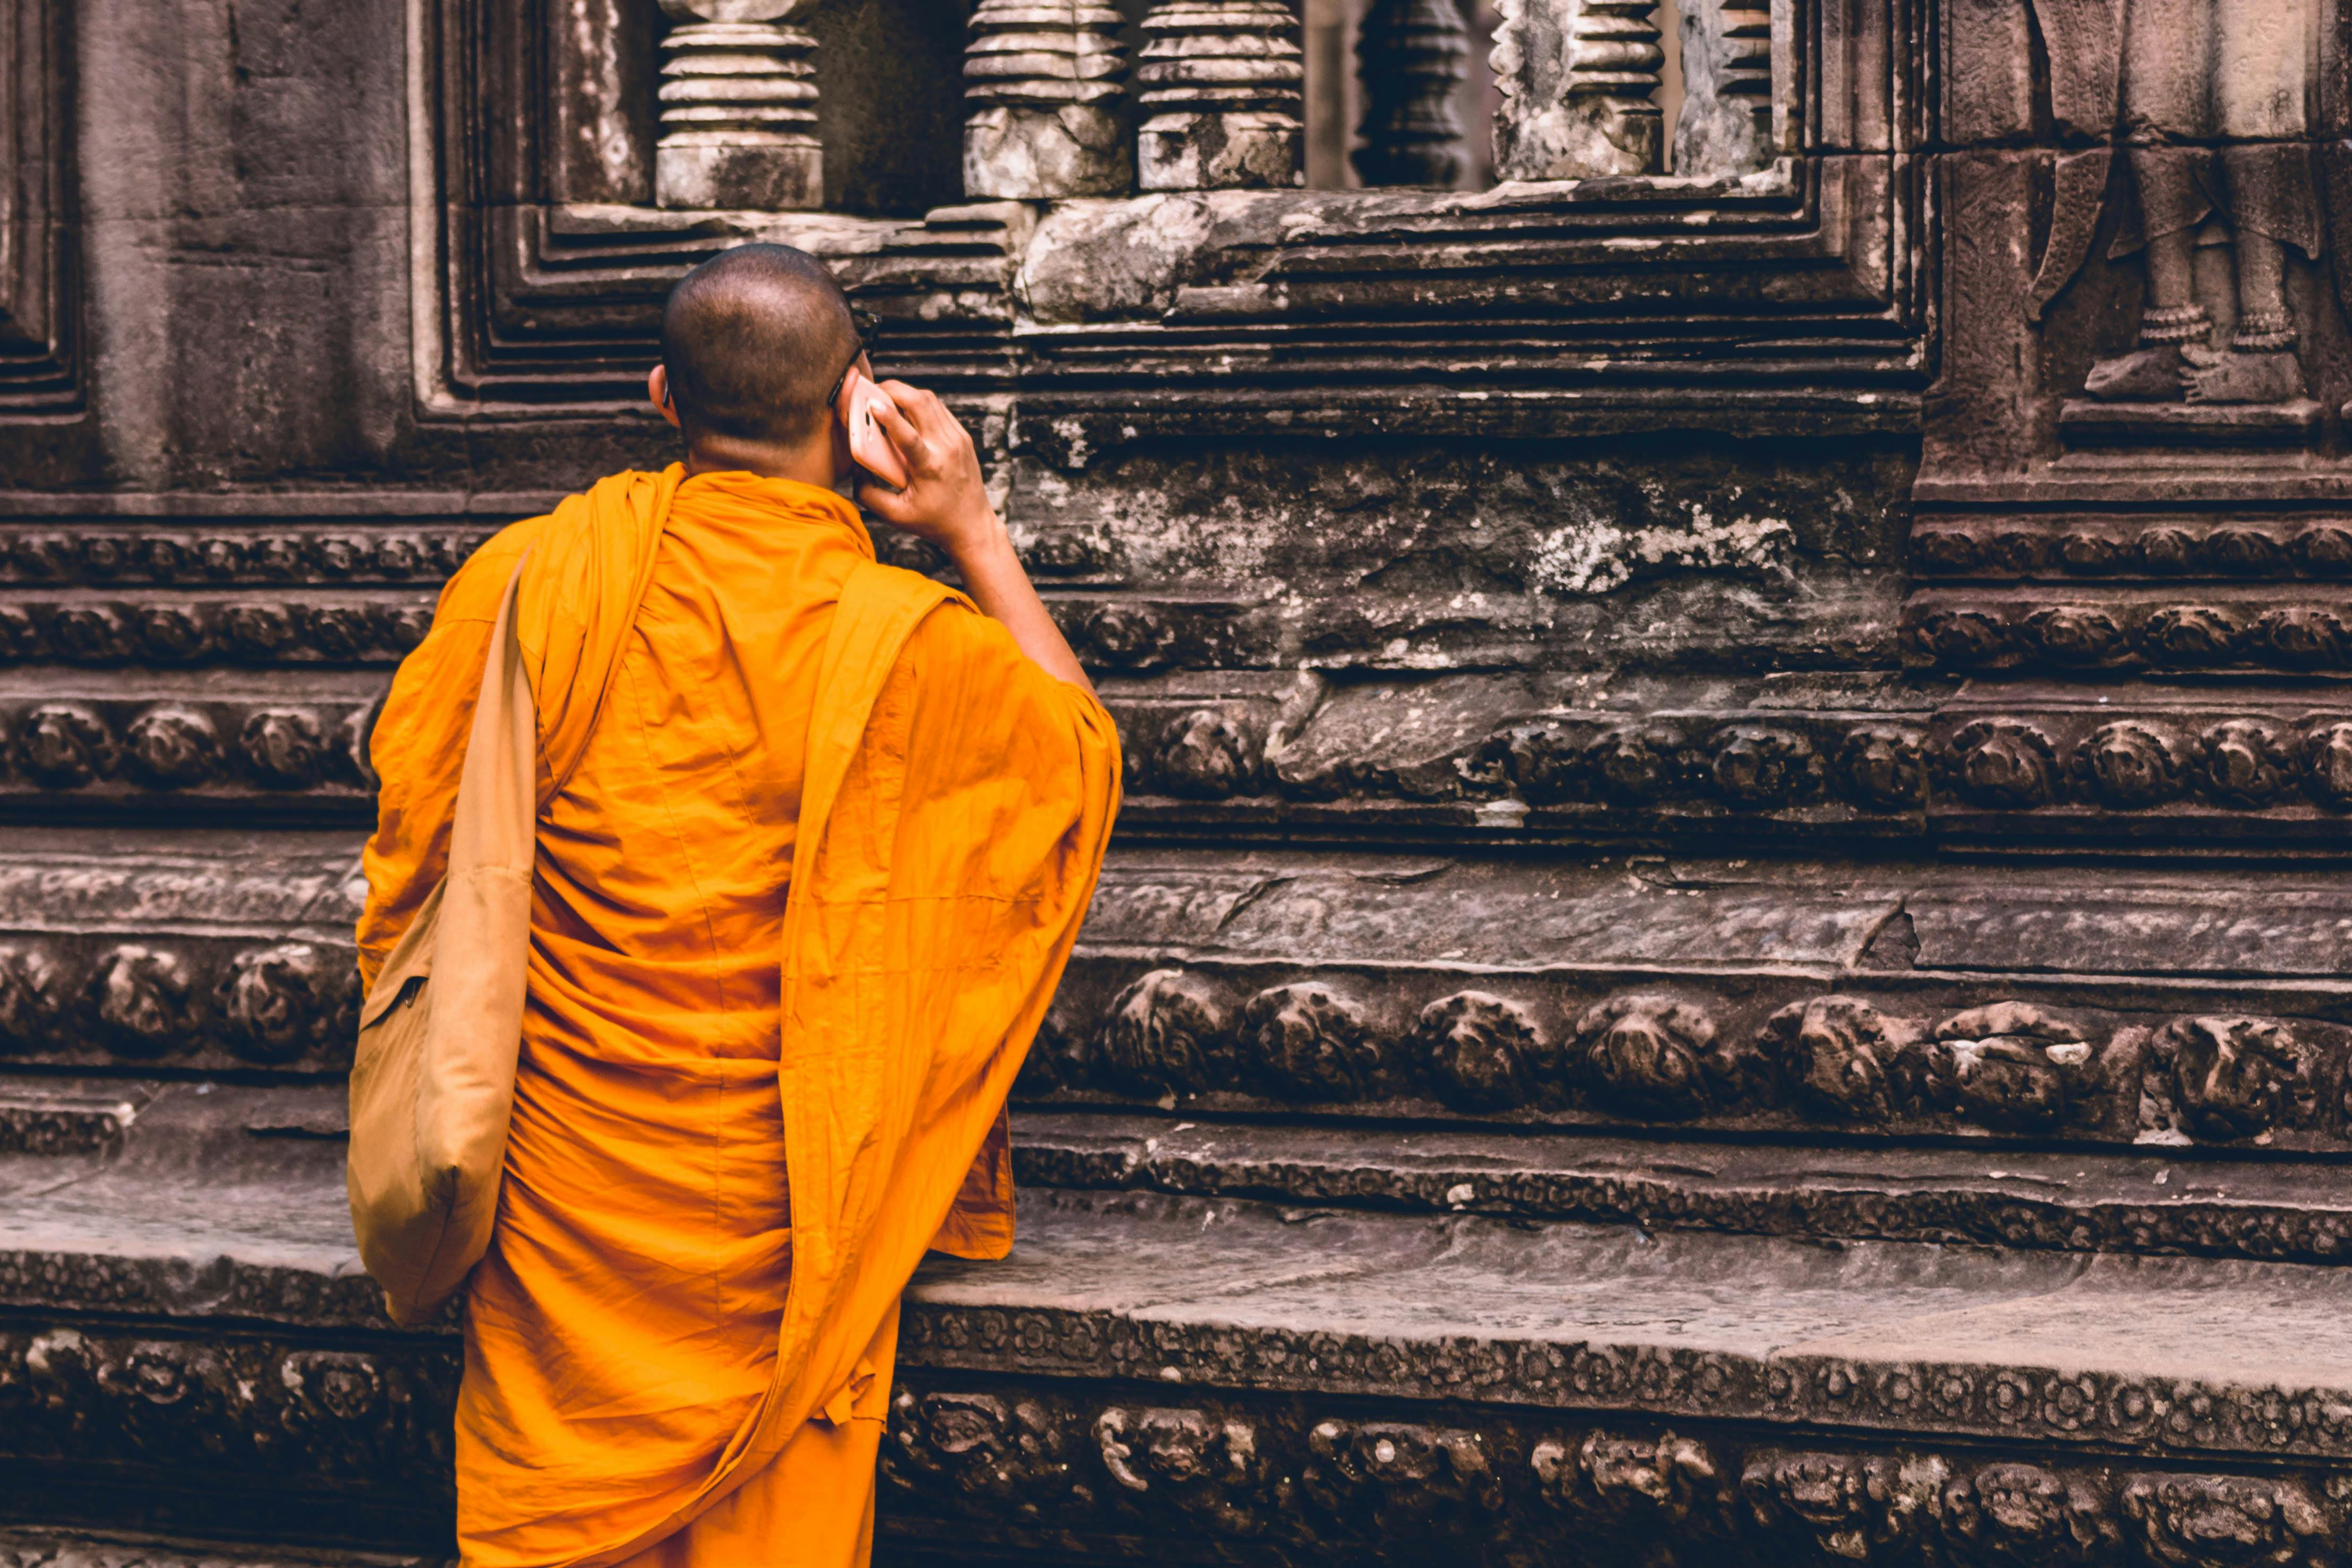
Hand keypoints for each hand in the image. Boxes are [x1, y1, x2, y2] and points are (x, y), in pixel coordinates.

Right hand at [854, 381, 1002, 560]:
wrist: (972, 524)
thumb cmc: (934, 522)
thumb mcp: (896, 516)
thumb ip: (868, 494)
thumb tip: (853, 469)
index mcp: (930, 468)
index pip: (909, 436)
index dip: (889, 417)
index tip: (872, 403)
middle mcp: (947, 448)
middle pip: (921, 403)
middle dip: (894, 390)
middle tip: (872, 392)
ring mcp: (958, 439)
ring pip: (930, 400)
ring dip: (906, 393)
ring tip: (886, 398)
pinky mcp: (962, 435)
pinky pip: (938, 408)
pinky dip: (920, 402)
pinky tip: (906, 410)